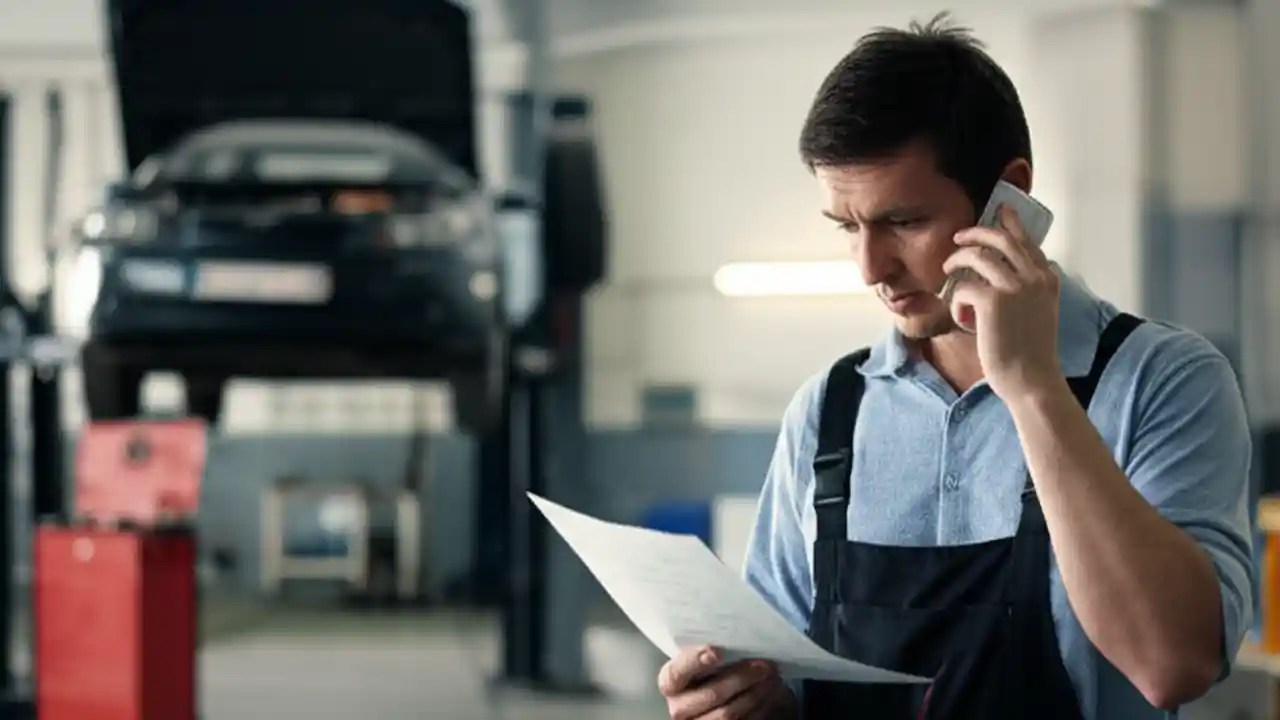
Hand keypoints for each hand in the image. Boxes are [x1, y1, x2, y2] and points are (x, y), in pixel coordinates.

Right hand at [657, 645, 796, 719]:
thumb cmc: (717, 670)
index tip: (717, 651)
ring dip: (755, 694)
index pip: (676, 672)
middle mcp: (679, 706)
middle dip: (740, 678)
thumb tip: (737, 632)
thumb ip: (712, 650)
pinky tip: (771, 693)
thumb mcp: (708, 658)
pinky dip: (760, 707)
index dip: (694, 662)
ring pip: (728, 714)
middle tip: (763, 665)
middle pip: (710, 694)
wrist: (731, 695)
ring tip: (772, 677)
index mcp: (671, 681)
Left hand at [942, 204, 1063, 399]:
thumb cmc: (1029, 353)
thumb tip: (999, 273)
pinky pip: (962, 288)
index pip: (1027, 241)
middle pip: (1001, 239)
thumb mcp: (1038, 313)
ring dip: (956, 262)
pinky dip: (956, 302)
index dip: (1011, 223)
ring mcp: (1015, 287)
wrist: (1032, 380)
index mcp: (1047, 279)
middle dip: (976, 233)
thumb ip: (1026, 289)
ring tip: (947, 273)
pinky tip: (963, 319)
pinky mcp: (992, 302)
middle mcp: (1035, 277)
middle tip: (959, 237)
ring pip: (976, 256)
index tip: (1001, 209)